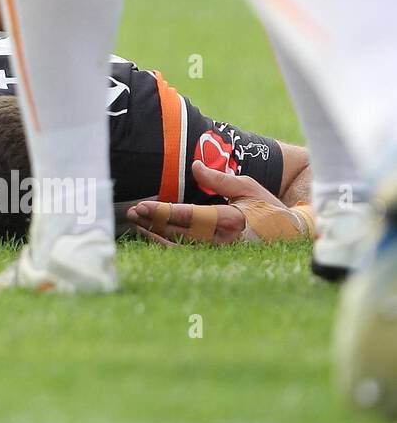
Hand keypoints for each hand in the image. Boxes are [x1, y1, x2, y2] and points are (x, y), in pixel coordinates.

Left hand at [127, 160, 311, 245]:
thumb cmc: (267, 206)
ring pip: (181, 247)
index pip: (190, 217)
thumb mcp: (246, 187)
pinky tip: (152, 235)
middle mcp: (224, 240)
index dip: (164, 212)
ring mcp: (221, 253)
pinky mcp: (218, 257)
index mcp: (231, 221)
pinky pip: (188, 253)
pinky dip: (167, 245)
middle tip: (131, 212)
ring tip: (137, 223)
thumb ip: (218, 179)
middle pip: (180, 233)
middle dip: (153, 223)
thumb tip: (195, 165)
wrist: (290, 233)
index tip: (143, 207)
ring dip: (156, 236)